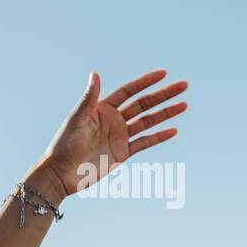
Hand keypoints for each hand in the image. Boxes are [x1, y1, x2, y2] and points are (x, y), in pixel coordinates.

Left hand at [38, 70, 187, 195]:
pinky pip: (144, 143)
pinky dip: (159, 137)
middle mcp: (113, 121)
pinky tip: (173, 129)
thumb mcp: (77, 118)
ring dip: (166, 113)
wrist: (61, 173)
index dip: (146, 82)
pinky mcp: (122, 153)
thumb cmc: (64, 143)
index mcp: (102, 109)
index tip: (164, 73)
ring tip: (185, 104)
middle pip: (143, 104)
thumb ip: (89, 97)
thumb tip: (95, 73)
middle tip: (184, 85)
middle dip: (163, 95)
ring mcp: (119, 137)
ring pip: (147, 122)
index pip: (129, 91)